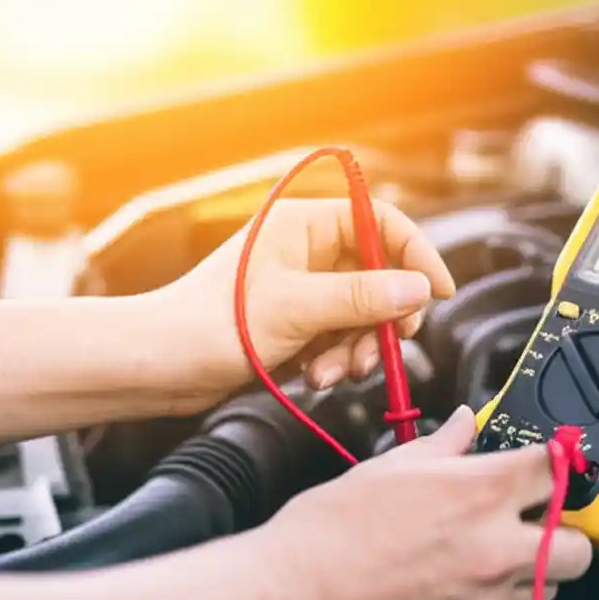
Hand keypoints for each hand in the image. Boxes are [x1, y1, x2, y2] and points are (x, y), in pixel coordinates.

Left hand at [159, 198, 455, 398]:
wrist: (159, 365)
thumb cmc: (209, 324)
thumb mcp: (298, 309)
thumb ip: (363, 297)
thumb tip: (418, 289)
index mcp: (304, 225)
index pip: (381, 223)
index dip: (416, 254)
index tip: (439, 292)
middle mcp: (306, 251)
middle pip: (380, 274)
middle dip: (385, 317)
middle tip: (386, 347)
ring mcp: (302, 289)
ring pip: (363, 313)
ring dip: (359, 347)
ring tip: (334, 372)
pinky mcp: (295, 323)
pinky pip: (340, 336)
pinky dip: (337, 359)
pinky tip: (316, 376)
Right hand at [261, 405, 593, 599]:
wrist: (298, 598)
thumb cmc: (332, 530)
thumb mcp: (390, 466)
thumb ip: (444, 444)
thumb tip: (465, 423)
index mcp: (482, 491)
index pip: (558, 470)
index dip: (556, 464)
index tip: (547, 465)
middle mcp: (499, 546)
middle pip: (581, 545)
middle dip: (564, 530)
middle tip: (536, 519)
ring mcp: (490, 597)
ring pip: (554, 585)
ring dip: (538, 568)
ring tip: (499, 553)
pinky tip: (475, 583)